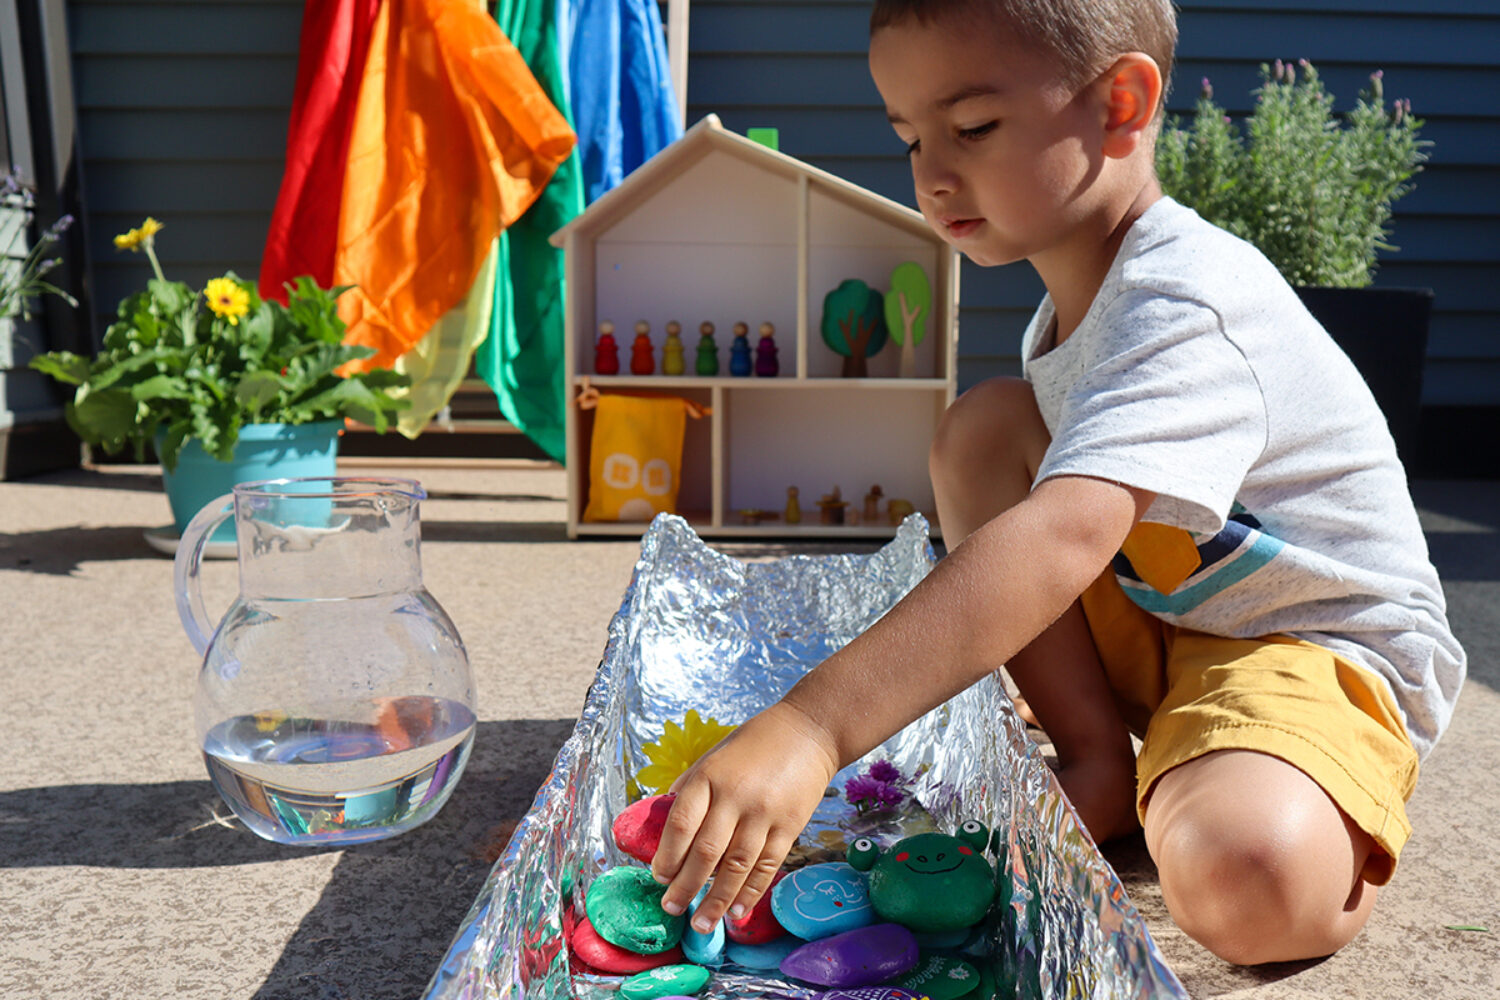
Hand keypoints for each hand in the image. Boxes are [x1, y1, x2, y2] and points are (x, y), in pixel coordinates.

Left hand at [651, 701, 838, 932]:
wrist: (808, 733)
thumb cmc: (754, 744)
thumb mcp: (714, 756)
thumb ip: (690, 788)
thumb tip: (665, 824)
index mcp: (710, 776)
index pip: (681, 822)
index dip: (667, 854)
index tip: (658, 876)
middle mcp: (736, 797)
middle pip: (706, 851)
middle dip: (685, 886)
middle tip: (671, 907)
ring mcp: (765, 814)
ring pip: (736, 867)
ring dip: (716, 900)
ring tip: (701, 924)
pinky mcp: (790, 827)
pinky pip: (767, 867)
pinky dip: (751, 893)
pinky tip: (737, 912)